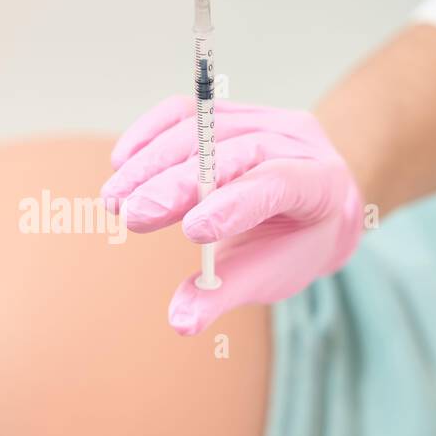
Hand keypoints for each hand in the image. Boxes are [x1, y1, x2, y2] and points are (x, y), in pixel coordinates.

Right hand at [100, 95, 363, 335]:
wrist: (316, 201)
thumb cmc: (293, 243)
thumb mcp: (270, 273)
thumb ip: (226, 293)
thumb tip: (180, 321)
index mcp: (320, 184)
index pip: (278, 183)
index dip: (234, 205)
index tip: (190, 233)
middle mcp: (295, 141)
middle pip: (233, 153)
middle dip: (176, 185)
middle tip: (131, 215)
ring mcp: (261, 119)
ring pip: (203, 130)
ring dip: (151, 164)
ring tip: (115, 199)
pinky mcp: (227, 113)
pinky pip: (184, 114)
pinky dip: (148, 136)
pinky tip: (121, 162)